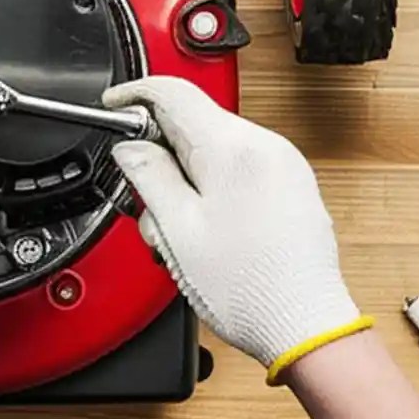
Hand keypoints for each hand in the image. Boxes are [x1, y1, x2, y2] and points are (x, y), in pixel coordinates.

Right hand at [104, 76, 370, 383]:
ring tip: (178, 233)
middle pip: (194, 123)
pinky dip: (213, 189)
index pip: (174, 92)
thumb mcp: (177, 230)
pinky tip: (207, 231)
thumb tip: (130, 146)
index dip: (134, 94)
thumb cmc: (247, 288)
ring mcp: (284, 165)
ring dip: (185, 179)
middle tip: (143, 200)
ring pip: (215, 150)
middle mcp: (266, 146)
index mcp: (233, 149)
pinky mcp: (292, 186)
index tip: (114, 104)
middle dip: (160, 155)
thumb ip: (148, 176)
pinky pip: (240, 169)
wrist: (304, 325)